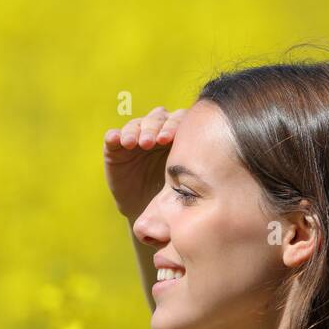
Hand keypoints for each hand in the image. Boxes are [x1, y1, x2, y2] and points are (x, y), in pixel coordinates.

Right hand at [103, 105, 186, 220]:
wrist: (146, 209)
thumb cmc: (170, 194)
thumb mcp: (184, 181)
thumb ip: (194, 168)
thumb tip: (215, 162)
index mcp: (176, 134)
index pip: (177, 120)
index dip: (173, 126)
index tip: (169, 140)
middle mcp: (156, 131)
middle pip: (156, 119)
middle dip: (153, 128)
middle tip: (150, 143)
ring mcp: (135, 137)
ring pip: (135, 125)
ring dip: (134, 131)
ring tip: (132, 143)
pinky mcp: (115, 147)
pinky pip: (113, 136)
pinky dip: (114, 136)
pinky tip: (116, 139)